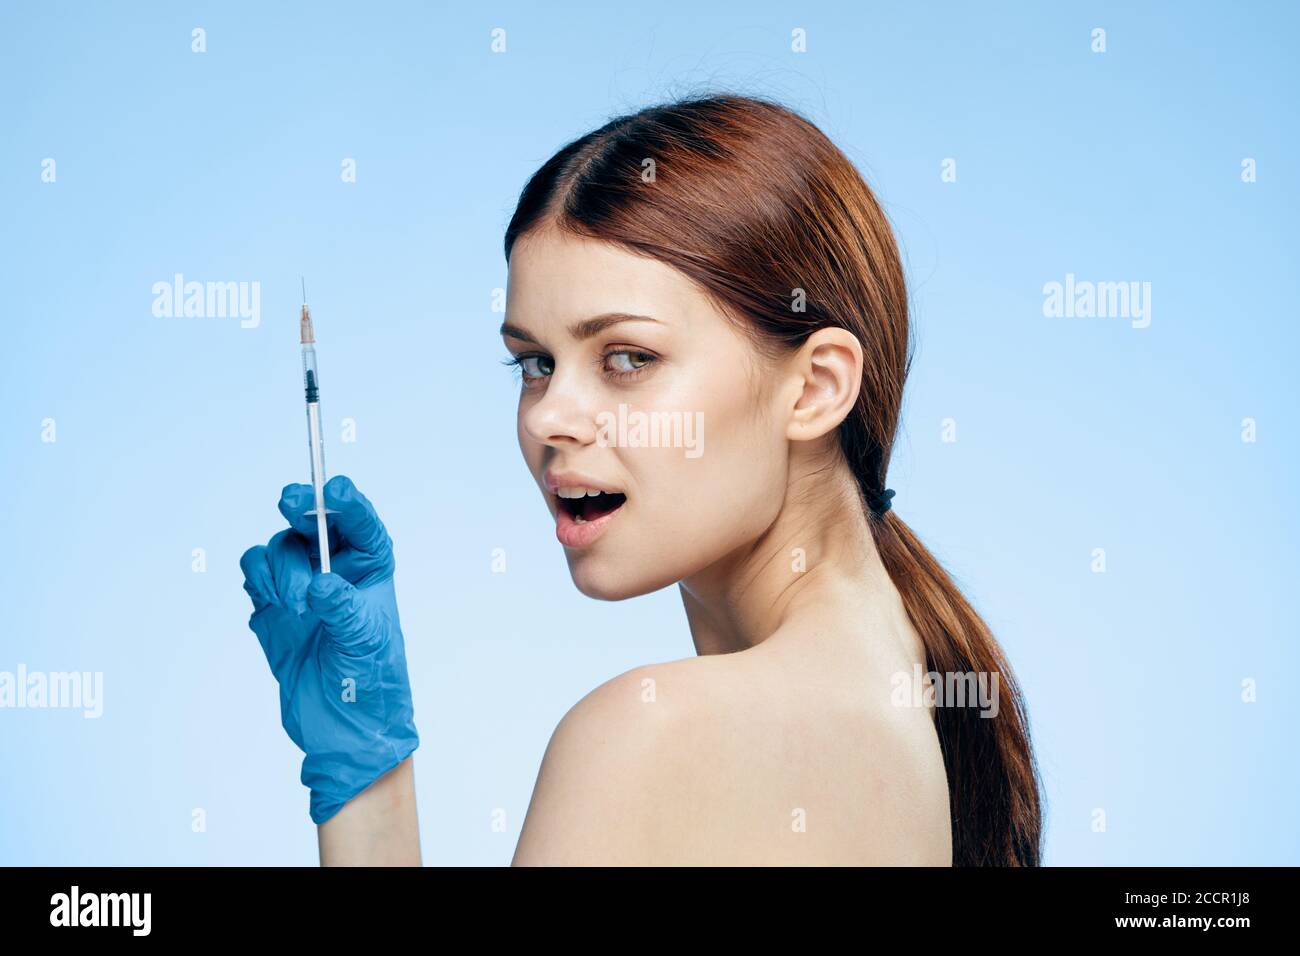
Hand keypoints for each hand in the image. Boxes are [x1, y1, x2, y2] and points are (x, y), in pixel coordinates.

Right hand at [239, 474, 418, 824]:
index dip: (345, 499)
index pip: (359, 519)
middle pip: (311, 519)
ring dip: (281, 569)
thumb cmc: (371, 678)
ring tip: (296, 607)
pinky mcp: (270, 603)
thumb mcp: (364, 641)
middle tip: (291, 501)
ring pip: (278, 548)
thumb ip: (342, 608)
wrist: (341, 725)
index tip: (333, 488)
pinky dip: (258, 582)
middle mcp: (335, 566)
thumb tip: (320, 583)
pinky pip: (254, 573)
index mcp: (371, 565)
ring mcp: (299, 582)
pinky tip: (274, 608)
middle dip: (301, 507)